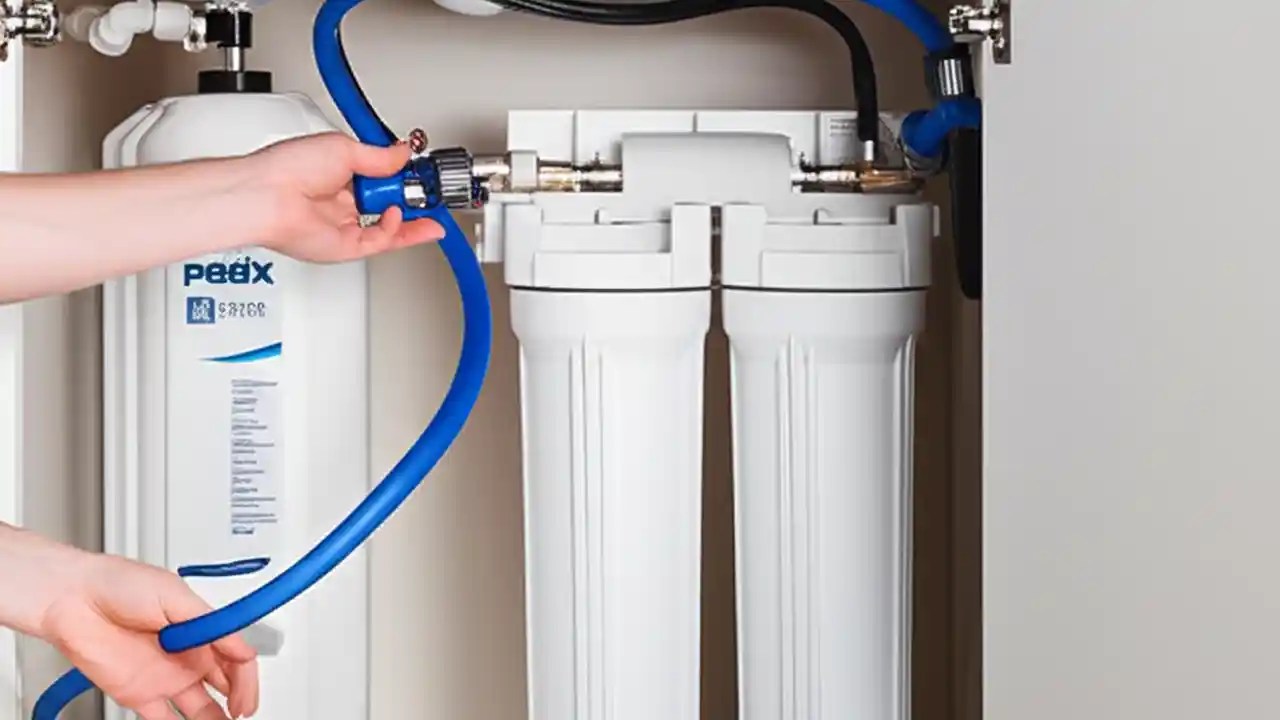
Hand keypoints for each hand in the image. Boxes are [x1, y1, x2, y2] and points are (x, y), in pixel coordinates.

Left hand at [35, 547, 258, 719]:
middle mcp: (187, 655)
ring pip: (200, 707)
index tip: (246, 697)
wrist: (71, 600)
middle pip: (225, 684)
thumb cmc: (119, 584)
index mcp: (201, 629)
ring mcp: (164, 677)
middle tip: (243, 712)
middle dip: (240, 699)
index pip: (236, 659)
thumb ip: (210, 625)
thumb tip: (241, 647)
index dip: (247, 680)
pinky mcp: (138, 694)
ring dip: (214, 719)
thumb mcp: (175, 596)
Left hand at [246, 132, 445, 262]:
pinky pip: (380, 241)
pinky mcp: (346, 247)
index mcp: (338, 175)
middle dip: (408, 198)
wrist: (268, 197)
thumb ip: (380, 157)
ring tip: (423, 205)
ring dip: (411, 218)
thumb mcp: (344, 149)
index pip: (380, 178)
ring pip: (389, 228)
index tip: (416, 172)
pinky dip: (396, 229)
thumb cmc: (289, 169)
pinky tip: (397, 215)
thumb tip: (402, 153)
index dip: (400, 177)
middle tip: (421, 188)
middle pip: (387, 205)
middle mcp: (342, 203)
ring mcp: (344, 226)